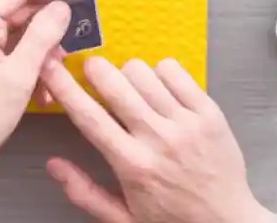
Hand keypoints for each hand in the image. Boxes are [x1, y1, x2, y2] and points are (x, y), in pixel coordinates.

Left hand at [0, 0, 89, 166]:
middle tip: (81, 32)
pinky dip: (30, 58)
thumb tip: (63, 6)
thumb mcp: (19, 76)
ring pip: (17, 29)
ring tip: (60, 67)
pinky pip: (9, 46)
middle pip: (20, 7)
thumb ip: (42, 36)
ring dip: (43, 45)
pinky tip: (43, 84)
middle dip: (52, 21)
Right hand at [43, 57, 276, 222]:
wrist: (226, 222)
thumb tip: (54, 165)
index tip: (50, 68)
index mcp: (132, 165)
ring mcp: (186, 123)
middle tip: (92, 68)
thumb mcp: (123, 218)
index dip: (65, 88)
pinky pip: (176, 72)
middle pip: (116, 86)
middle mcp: (158, 139)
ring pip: (144, 73)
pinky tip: (159, 86)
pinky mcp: (209, 112)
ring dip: (129, 72)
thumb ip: (85, 192)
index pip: (90, 117)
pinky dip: (161, 71)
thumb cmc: (172, 220)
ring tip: (130, 85)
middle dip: (96, 68)